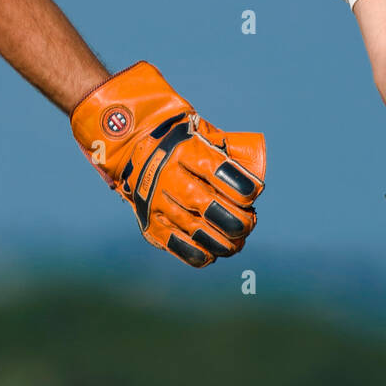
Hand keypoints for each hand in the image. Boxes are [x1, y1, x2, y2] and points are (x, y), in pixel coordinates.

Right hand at [70, 61, 264, 266]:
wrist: (129, 141)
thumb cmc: (178, 138)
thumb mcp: (200, 132)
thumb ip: (226, 150)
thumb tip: (256, 175)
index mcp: (183, 149)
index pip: (217, 170)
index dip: (241, 186)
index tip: (254, 193)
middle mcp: (166, 176)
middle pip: (206, 205)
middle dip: (235, 219)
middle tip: (250, 221)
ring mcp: (155, 201)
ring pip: (194, 229)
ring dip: (222, 241)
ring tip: (238, 241)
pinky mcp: (149, 221)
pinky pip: (176, 244)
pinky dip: (198, 253)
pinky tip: (214, 253)